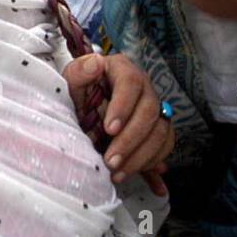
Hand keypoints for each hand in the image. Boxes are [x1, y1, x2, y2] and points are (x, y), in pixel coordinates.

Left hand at [64, 52, 173, 193]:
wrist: (83, 112)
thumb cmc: (77, 94)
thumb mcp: (71, 81)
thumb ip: (79, 72)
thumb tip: (95, 63)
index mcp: (122, 70)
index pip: (131, 82)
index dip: (123, 106)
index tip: (109, 129)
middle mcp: (144, 87)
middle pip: (149, 110)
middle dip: (130, 139)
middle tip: (111, 160)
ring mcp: (154, 109)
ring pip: (161, 131)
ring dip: (141, 156)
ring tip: (117, 173)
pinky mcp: (157, 129)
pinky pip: (164, 146)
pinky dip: (151, 163)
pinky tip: (132, 173)